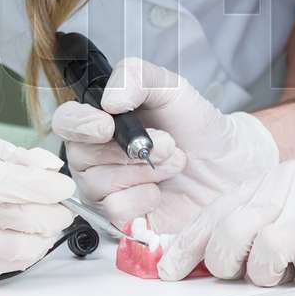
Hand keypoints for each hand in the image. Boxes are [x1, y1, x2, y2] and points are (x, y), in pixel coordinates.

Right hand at [0, 133, 73, 272]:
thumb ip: (21, 157)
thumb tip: (52, 168)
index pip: (11, 184)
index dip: (46, 186)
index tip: (63, 186)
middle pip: (25, 217)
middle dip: (57, 212)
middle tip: (64, 206)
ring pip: (25, 245)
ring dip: (49, 233)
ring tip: (50, 220)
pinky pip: (19, 262)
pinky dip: (36, 248)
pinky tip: (34, 235)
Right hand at [51, 59, 279, 232]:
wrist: (229, 166)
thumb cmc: (196, 126)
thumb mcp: (171, 88)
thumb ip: (137, 77)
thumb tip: (108, 101)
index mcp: (100, 121)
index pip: (66, 121)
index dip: (80, 125)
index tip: (107, 125)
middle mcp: (95, 156)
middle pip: (81, 156)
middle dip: (130, 150)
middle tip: (168, 143)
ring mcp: (106, 189)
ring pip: (98, 186)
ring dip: (145, 172)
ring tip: (173, 163)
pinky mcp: (122, 218)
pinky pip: (116, 211)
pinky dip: (145, 198)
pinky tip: (162, 190)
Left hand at [156, 146, 294, 284]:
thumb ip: (264, 215)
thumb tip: (212, 252)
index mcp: (277, 179)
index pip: (218, 212)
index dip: (187, 245)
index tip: (167, 271)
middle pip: (233, 233)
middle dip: (225, 263)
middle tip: (239, 273)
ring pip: (267, 255)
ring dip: (270, 275)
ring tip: (290, 271)